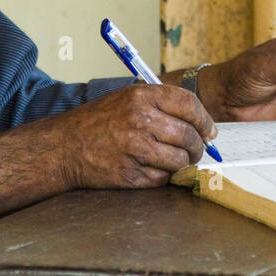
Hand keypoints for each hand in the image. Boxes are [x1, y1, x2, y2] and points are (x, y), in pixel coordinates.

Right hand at [52, 83, 216, 187]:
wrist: (64, 146)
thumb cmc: (99, 122)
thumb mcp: (127, 98)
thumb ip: (162, 106)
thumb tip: (200, 124)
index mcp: (142, 96)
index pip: (189, 105)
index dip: (205, 121)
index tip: (210, 132)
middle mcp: (140, 120)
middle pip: (189, 136)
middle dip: (197, 148)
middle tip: (195, 151)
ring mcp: (135, 148)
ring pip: (180, 161)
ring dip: (182, 164)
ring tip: (171, 161)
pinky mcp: (130, 173)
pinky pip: (163, 178)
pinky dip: (162, 177)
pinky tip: (150, 168)